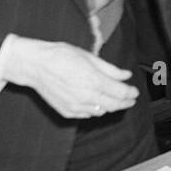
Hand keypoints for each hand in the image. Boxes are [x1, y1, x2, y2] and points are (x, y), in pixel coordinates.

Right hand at [2, 37, 138, 119]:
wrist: (35, 66)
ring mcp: (76, 106)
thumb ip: (110, 69)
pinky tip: (96, 103)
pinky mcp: (67, 112)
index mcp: (94, 81)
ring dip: (110, 106)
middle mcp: (86, 97)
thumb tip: (126, 76)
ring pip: (101, 112)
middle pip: (114, 105)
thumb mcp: (90, 57)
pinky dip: (95, 110)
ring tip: (114, 100)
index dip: (131, 93)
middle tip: (130, 99)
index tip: (135, 91)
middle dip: (125, 102)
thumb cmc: (62, 56)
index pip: (121, 93)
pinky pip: (87, 115)